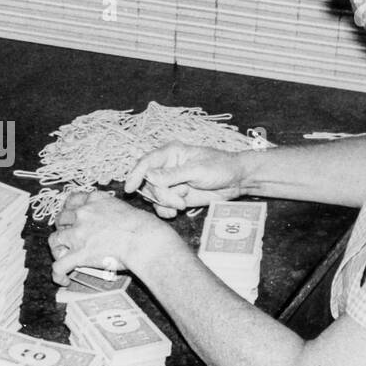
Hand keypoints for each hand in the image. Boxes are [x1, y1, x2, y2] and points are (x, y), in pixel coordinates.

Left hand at [48, 191, 180, 284]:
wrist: (144, 239)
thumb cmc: (143, 226)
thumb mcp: (124, 209)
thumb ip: (110, 212)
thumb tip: (112, 224)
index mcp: (94, 200)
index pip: (72, 200)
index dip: (68, 209)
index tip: (70, 217)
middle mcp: (83, 214)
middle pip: (60, 219)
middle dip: (62, 229)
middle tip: (69, 239)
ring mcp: (78, 234)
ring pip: (54, 240)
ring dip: (57, 250)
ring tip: (64, 258)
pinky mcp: (79, 254)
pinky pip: (59, 266)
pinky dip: (58, 275)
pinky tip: (63, 280)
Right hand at [123, 143, 245, 217]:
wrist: (235, 181)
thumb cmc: (220, 167)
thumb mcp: (197, 170)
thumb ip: (173, 175)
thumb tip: (150, 177)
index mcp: (170, 153)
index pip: (146, 162)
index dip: (135, 174)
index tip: (130, 188)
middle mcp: (166, 167)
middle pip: (148, 183)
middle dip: (160, 194)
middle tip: (179, 200)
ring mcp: (169, 182)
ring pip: (153, 195)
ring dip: (165, 203)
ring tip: (182, 204)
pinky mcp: (174, 196)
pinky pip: (160, 205)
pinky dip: (165, 210)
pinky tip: (174, 212)